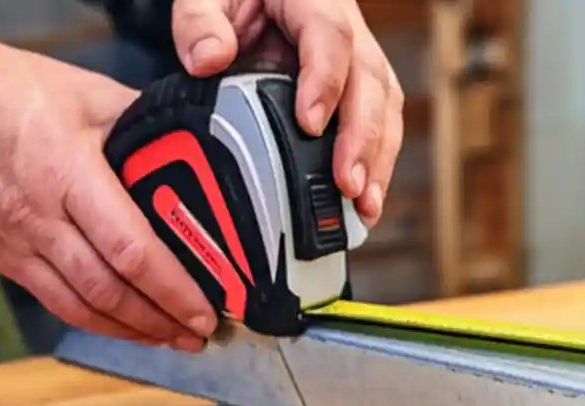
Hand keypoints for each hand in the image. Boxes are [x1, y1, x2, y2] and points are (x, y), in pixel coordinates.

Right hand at [0, 30, 216, 350]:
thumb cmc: (11, 90)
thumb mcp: (90, 94)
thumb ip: (145, 125)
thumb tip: (197, 148)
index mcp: (69, 175)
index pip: (131, 250)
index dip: (173, 290)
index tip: (205, 310)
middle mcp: (39, 218)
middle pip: (108, 291)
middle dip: (160, 322)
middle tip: (198, 335)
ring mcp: (14, 243)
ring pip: (79, 307)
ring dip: (129, 331)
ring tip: (168, 339)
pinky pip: (52, 300)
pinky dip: (92, 319)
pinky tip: (121, 325)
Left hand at [172, 0, 403, 224]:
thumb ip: (199, 21)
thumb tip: (207, 60)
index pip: (331, 36)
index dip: (325, 81)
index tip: (310, 123)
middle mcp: (348, 27)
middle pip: (370, 80)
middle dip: (363, 137)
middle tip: (348, 184)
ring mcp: (359, 58)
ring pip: (385, 104)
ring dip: (378, 158)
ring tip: (365, 204)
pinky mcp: (359, 86)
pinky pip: (381, 120)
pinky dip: (376, 161)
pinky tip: (365, 199)